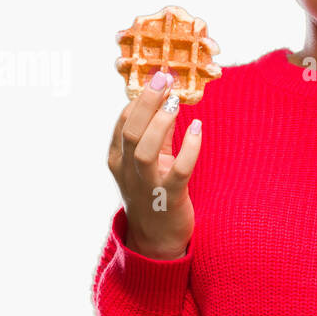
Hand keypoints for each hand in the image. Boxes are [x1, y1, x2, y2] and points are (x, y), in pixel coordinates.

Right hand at [108, 72, 202, 257]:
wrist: (157, 239)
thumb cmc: (153, 194)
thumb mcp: (149, 162)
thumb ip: (157, 134)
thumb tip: (168, 101)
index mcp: (118, 158)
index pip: (122, 121)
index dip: (139, 97)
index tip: (157, 76)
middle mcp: (127, 170)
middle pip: (130, 130)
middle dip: (147, 101)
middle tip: (165, 78)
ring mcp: (146, 185)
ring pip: (144, 149)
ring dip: (161, 122)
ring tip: (177, 102)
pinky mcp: (169, 197)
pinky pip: (178, 170)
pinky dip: (189, 147)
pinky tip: (198, 128)